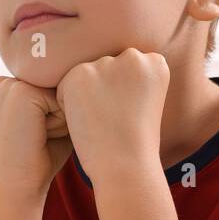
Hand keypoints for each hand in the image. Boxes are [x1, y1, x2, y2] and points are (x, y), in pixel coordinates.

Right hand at [0, 75, 74, 198]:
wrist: (19, 185)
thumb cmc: (40, 157)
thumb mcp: (51, 118)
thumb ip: (61, 94)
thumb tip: (90, 75)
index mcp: (5, 87)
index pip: (53, 84)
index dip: (59, 110)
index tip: (40, 134)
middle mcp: (3, 82)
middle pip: (59, 83)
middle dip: (61, 110)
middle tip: (40, 137)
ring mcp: (11, 85)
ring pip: (62, 88)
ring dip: (63, 115)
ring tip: (41, 136)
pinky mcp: (21, 93)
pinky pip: (63, 96)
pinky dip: (61, 120)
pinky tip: (42, 135)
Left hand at [56, 49, 170, 180]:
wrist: (126, 163)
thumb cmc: (135, 142)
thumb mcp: (145, 102)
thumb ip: (131, 80)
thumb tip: (105, 73)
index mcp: (155, 63)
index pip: (125, 70)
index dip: (123, 96)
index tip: (131, 115)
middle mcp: (133, 56)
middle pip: (104, 70)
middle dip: (103, 93)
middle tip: (115, 120)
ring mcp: (106, 63)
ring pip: (84, 77)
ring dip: (86, 98)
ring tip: (102, 122)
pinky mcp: (80, 74)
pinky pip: (64, 88)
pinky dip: (69, 107)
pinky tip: (87, 121)